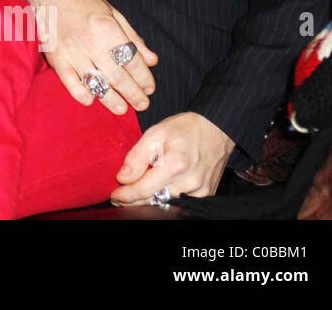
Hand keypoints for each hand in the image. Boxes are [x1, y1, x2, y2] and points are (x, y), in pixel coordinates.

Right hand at [20, 0, 158, 115]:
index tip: (149, 87)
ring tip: (122, 109)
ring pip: (96, 84)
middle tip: (143, 104)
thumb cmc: (82, 1)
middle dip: (134, 94)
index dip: (144, 78)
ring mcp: (72, 52)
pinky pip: (70, 83)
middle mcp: (91, 43)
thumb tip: (151, 60)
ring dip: (112, 100)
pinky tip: (91, 100)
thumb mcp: (113, 13)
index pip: (132, 61)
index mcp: (108, 29)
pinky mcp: (56, 58)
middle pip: (118, 77)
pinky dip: (82, 94)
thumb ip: (133, 38)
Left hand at [112, 111, 234, 204]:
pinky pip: (180, 201)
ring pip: (166, 202)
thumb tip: (123, 178)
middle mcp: (189, 182)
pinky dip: (165, 198)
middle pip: (153, 200)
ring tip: (134, 193)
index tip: (115, 195)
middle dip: (133, 200)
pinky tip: (155, 191)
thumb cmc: (186, 129)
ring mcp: (200, 191)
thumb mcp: (155, 133)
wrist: (217, 129)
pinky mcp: (206, 194)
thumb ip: (137, 156)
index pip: (143, 190)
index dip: (125, 195)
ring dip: (148, 200)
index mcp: (174, 165)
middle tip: (119, 197)